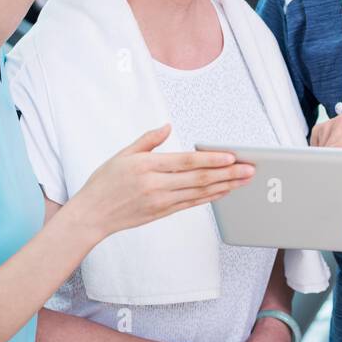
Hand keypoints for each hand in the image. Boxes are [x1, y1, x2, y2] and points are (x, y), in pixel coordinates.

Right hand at [69, 124, 253, 241]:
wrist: (91, 215)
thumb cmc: (104, 182)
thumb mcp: (123, 154)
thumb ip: (148, 140)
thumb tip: (167, 126)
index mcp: (147, 166)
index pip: (187, 161)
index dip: (211, 159)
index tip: (231, 157)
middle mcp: (157, 185)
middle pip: (199, 179)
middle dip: (228, 174)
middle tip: (250, 169)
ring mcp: (161, 201)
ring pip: (200, 193)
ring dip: (225, 186)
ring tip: (244, 180)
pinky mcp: (163, 213)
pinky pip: (192, 204)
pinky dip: (210, 198)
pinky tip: (224, 192)